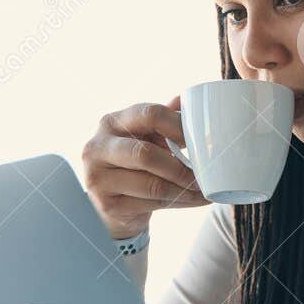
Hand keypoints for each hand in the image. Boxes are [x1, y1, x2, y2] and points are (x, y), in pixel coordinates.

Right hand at [81, 98, 205, 238]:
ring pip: (152, 184)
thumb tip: (187, 98)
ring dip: (184, 189)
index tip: (200, 139)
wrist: (110, 202)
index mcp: (111, 122)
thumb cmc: (133, 162)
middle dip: (180, 167)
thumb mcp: (144, 136)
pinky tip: (193, 200)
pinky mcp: (108, 205)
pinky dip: (179, 203)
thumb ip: (163, 118)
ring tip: (204, 190)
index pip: (148, 114)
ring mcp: (98, 178)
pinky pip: (151, 205)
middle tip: (205, 174)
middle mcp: (98, 147)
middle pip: (145, 154)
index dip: (178, 125)